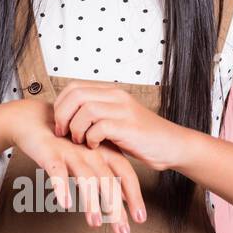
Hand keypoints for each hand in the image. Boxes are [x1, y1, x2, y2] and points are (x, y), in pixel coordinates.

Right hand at [9, 99, 145, 232]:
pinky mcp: (48, 152)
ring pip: (85, 177)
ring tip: (94, 223)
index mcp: (101, 150)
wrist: (29, 118)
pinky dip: (61, 186)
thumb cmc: (60, 140)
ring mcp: (69, 151)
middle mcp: (89, 151)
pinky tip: (65, 203)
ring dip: (91, 202)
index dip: (134, 196)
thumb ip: (104, 174)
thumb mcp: (86, 155)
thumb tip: (122, 200)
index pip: (124, 173)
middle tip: (122, 231)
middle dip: (116, 208)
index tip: (140, 219)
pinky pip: (56, 170)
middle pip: (108, 180)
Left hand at [50, 81, 188, 171]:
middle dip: (62, 115)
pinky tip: (94, 145)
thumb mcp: (114, 118)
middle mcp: (116, 96)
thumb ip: (93, 114)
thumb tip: (63, 118)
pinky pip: (99, 127)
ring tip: (79, 140)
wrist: (172, 145)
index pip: (73, 87)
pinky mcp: (129, 127)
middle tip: (62, 132)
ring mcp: (124, 110)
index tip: (59, 123)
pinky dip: (90, 138)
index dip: (60, 104)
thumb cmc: (140, 136)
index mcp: (110, 92)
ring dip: (76, 128)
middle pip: (75, 95)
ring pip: (86, 109)